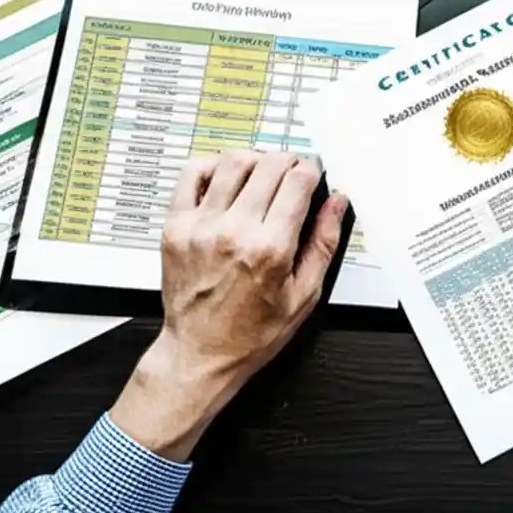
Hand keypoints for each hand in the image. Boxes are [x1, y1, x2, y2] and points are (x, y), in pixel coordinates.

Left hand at [111, 151, 347, 459]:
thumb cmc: (250, 333)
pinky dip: (213, 165)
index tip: (313, 174)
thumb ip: (324, 244)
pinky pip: (192, 174)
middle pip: (268, 165)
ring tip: (263, 172)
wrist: (200, 353)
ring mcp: (200, 227)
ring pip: (233, 162)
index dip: (311, 170)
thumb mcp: (304, 295)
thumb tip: (336, 204)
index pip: (297, 182)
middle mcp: (234, 232)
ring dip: (255, 159)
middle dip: (288, 162)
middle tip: (293, 172)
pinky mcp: (176, 227)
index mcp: (270, 250)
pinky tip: (226, 177)